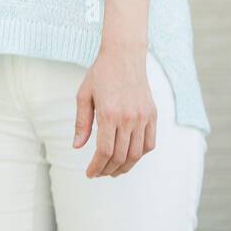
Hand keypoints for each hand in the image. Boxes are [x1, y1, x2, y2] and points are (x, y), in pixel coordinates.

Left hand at [73, 44, 156, 177]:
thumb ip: (81, 123)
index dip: (96, 167)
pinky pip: (149, 143)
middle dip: (108, 170)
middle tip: (99, 174)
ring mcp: (143, 117)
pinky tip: (128, 157)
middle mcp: (129, 118)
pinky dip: (139, 155)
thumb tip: (77, 147)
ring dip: (124, 167)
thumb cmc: (100, 74)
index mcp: (109, 114)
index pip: (105, 151)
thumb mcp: (83, 96)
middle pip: (121, 156)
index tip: (89, 174)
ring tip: (112, 171)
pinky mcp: (152, 115)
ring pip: (136, 154)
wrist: (124, 56)